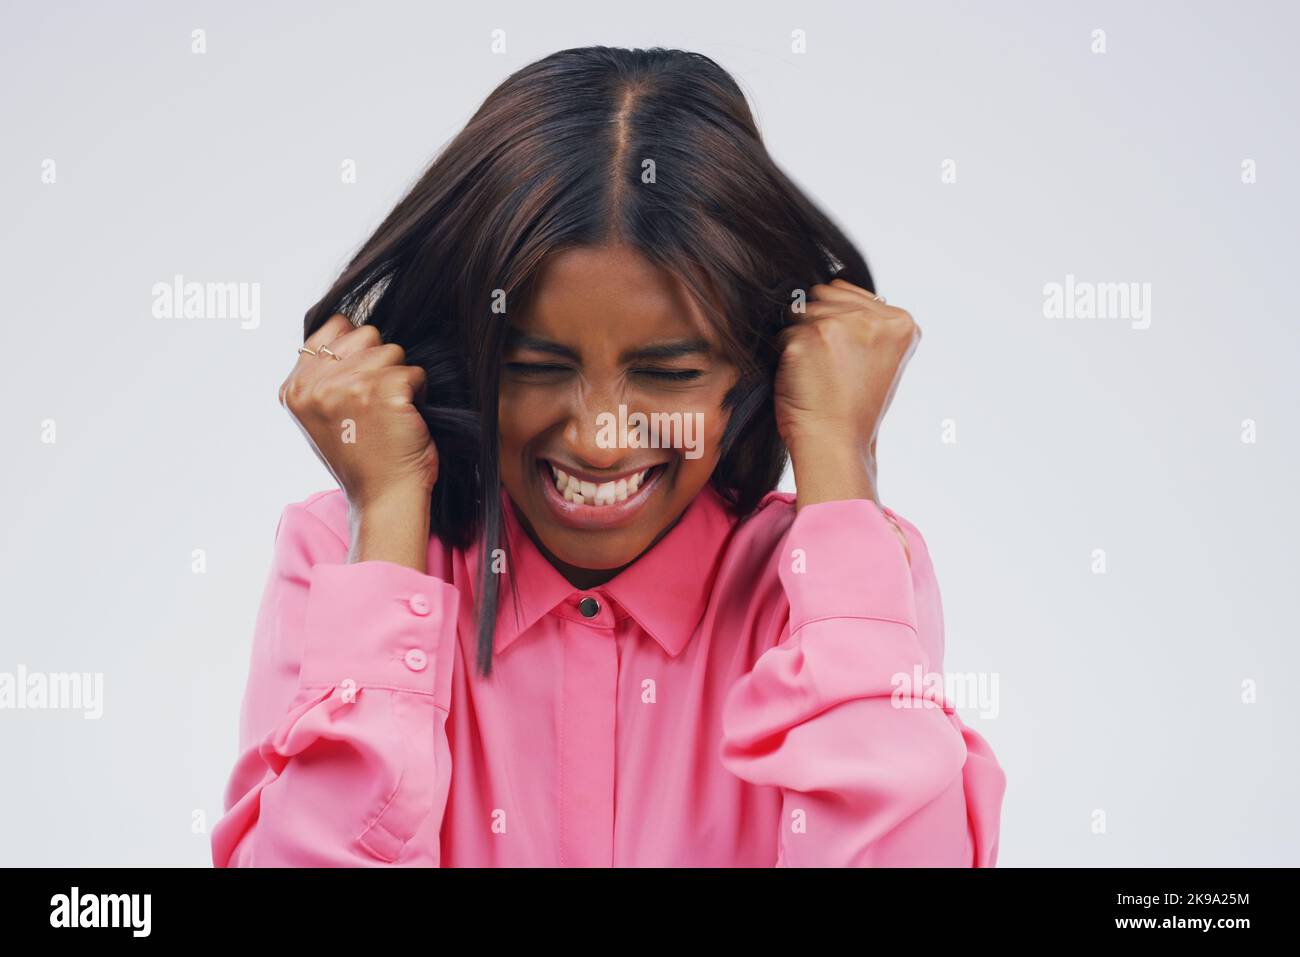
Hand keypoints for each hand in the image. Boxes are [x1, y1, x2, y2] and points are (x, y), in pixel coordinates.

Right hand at [280, 314, 436, 568]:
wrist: (382, 498)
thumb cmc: (360, 457)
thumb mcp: (321, 416)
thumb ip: (322, 375)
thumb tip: (346, 328)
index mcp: (295, 388)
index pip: (333, 328)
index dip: (357, 348)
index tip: (362, 383)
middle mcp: (316, 384)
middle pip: (365, 335)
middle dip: (379, 362)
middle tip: (377, 403)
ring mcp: (349, 385)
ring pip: (392, 351)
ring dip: (400, 379)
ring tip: (390, 412)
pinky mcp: (384, 392)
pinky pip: (414, 371)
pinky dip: (418, 393)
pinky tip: (405, 419)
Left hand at [775, 278, 919, 508]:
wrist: (836, 444)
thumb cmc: (851, 408)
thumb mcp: (877, 358)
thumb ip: (866, 322)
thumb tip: (829, 283)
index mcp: (903, 323)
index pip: (850, 293)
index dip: (837, 323)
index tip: (844, 359)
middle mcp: (877, 319)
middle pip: (825, 294)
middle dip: (818, 325)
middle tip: (830, 367)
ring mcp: (844, 324)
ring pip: (802, 310)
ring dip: (800, 338)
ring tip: (818, 373)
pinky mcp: (812, 335)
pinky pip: (783, 332)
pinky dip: (784, 354)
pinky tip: (803, 378)